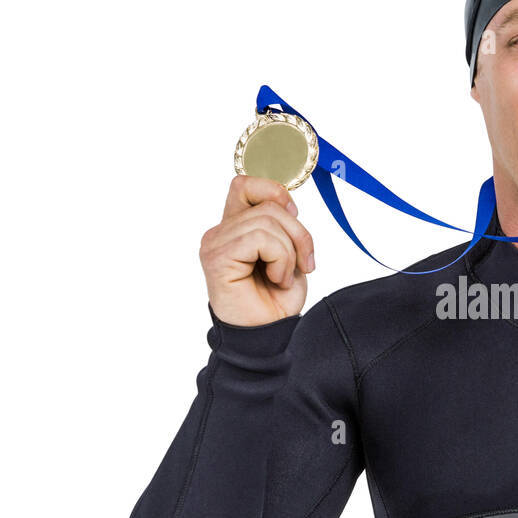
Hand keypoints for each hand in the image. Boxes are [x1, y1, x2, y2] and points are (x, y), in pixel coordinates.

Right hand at [200, 175, 314, 326]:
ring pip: (267, 221)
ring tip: (282, 276)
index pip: (245, 184)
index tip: (294, 216)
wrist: (268, 334)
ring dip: (289, 252)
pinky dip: (279, 260)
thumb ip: (281, 223)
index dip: (274, 192)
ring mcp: (215, 244)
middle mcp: (220, 232)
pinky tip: (275, 279)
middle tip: (302, 264)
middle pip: (268, 205)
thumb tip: (287, 202)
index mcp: (235, 227)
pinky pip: (260, 239)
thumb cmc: (275, 299)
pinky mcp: (217, 258)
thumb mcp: (288, 252)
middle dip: (298, 233)